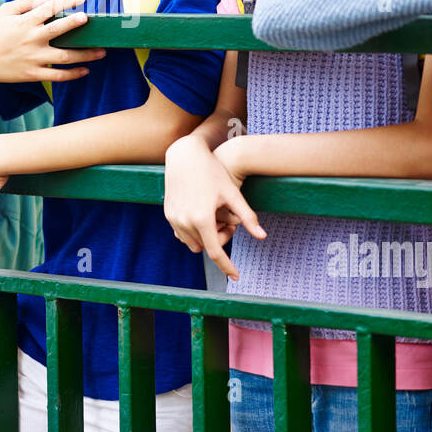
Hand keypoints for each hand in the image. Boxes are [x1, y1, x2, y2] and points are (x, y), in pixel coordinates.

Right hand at [0, 0, 106, 98]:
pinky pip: (57, 76)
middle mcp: (31, 40)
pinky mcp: (33, 74)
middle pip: (59, 30)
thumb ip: (27, 2)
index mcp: (25, 22)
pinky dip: (73, 74)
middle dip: (75, 23)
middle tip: (89, 19)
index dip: (66, 2)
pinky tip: (86, 70)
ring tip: (102, 51)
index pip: (49, 8)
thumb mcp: (5, 11)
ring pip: (65, 57)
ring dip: (85, 55)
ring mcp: (34, 59)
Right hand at [164, 134, 264, 280]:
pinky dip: (194, 232)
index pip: (216, 252)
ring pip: (193, 243)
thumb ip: (247, 217)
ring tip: (216, 218)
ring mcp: (174, 219)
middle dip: (220, 240)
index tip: (236, 277)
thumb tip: (263, 237)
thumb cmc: (212, 172)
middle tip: (229, 222)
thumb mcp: (232, 193)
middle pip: (206, 247)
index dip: (227, 266)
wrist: (184, 155)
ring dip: (206, 238)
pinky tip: (203, 217)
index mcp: (202, 218)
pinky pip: (182, 234)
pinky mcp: (168, 214)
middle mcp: (185, 222)